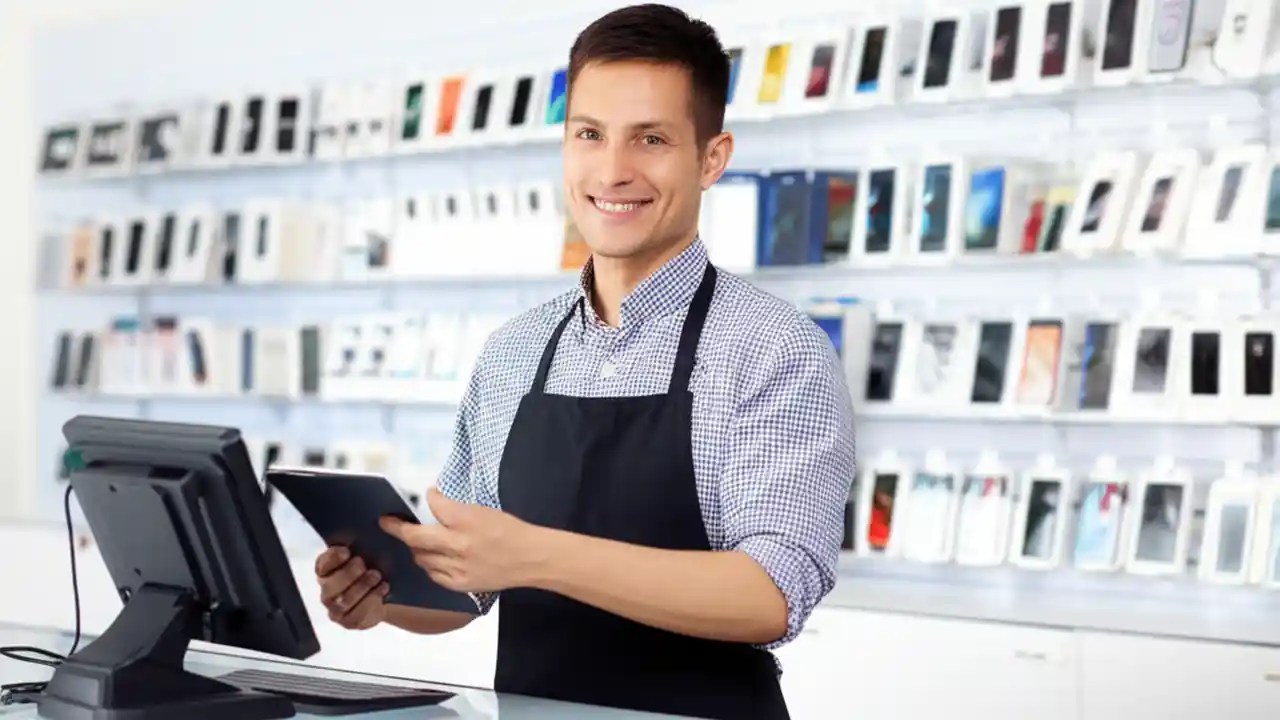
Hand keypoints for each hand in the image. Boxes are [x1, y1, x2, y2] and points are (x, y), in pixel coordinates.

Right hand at [315, 546, 390, 629]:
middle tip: (363, 565)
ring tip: (377, 577)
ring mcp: (336, 608)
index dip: (331, 558)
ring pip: (343, 601)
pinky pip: (356, 616)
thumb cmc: (375, 565)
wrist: (388, 591)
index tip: (346, 551)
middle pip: (330, 585)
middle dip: (348, 574)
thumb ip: (371, 538)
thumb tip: (384, 520)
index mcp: (327, 569)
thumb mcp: (373, 549)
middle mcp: (327, 589)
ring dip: (361, 588)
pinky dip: (371, 602)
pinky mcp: (349, 621)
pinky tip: (382, 591)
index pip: (322, 564)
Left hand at [379, 487, 542, 592]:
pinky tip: (433, 559)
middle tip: (387, 522)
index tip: (427, 496)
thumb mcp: (485, 511)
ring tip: (418, 541)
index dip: (429, 498)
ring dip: (416, 548)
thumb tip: (434, 503)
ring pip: (420, 557)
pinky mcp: (459, 584)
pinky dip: (429, 564)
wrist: (531, 559)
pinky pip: (432, 574)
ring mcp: (456, 567)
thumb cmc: (511, 531)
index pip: (435, 504)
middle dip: (398, 528)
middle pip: (416, 536)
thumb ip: (457, 509)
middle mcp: (457, 544)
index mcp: (466, 520)